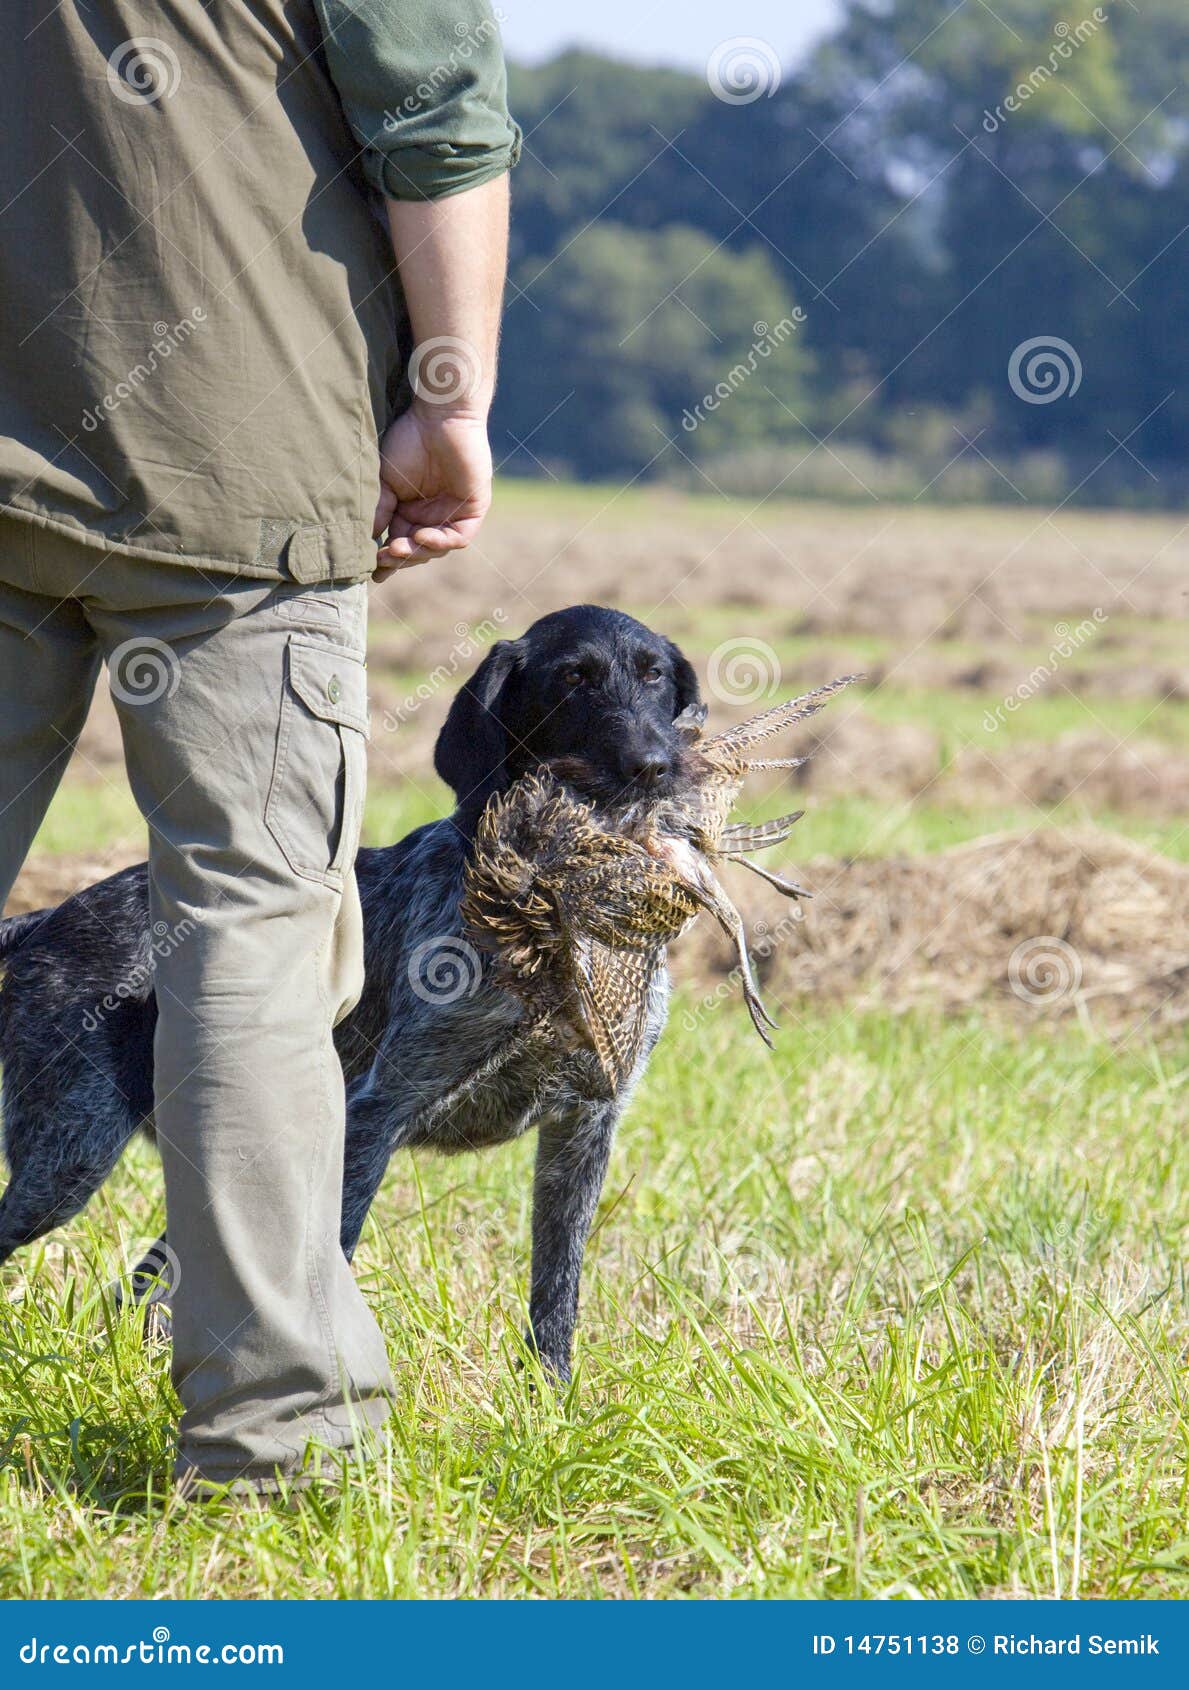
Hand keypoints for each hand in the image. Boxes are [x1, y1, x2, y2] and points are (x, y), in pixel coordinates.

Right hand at [372, 405, 492, 578]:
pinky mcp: (473, 508)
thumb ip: (380, 510)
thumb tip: (366, 540)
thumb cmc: (409, 440)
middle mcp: (432, 516)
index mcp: (410, 510)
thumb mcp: (385, 481)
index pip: (398, 543)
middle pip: (417, 551)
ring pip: (437, 549)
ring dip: (417, 552)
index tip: (370, 571)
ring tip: (397, 549)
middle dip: (399, 559)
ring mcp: (453, 513)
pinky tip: (422, 537)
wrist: (438, 415)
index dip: (386, 560)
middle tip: (382, 559)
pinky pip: (460, 537)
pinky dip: (441, 542)